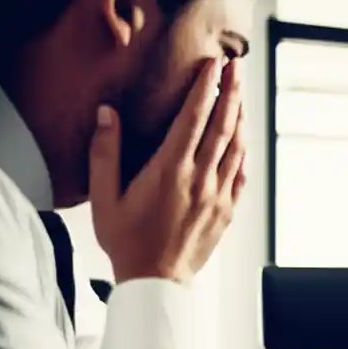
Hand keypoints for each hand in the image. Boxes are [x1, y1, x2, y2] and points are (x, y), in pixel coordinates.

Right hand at [90, 56, 246, 284]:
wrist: (156, 282)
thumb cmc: (127, 241)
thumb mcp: (104, 198)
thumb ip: (105, 153)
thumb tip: (108, 113)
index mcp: (170, 172)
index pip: (193, 119)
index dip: (205, 89)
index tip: (213, 66)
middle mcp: (200, 181)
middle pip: (222, 127)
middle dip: (231, 93)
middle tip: (236, 67)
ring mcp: (218, 196)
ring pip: (236, 148)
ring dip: (240, 118)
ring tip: (240, 94)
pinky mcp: (227, 211)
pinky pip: (241, 174)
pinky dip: (243, 151)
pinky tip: (242, 138)